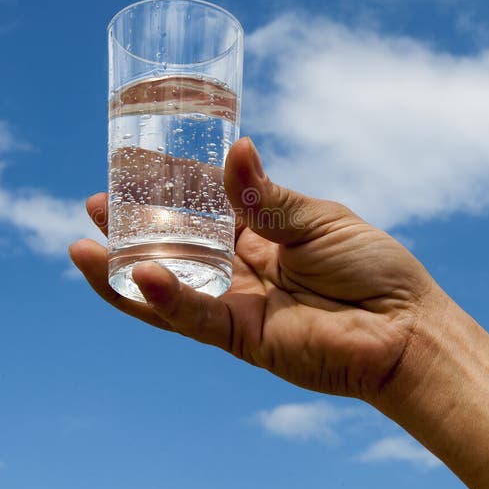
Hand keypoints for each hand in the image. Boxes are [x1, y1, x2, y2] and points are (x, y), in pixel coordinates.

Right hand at [69, 137, 434, 405]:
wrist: (407, 328)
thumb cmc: (372, 268)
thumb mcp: (316, 218)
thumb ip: (267, 197)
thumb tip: (234, 150)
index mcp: (257, 236)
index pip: (198, 211)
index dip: (163, 193)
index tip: (127, 167)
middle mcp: (239, 272)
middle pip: (172, 251)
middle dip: (129, 232)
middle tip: (92, 207)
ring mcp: (237, 307)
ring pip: (169, 290)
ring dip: (123, 274)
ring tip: (82, 250)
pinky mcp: (243, 339)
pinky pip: (196, 318)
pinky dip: (168, 298)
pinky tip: (140, 274)